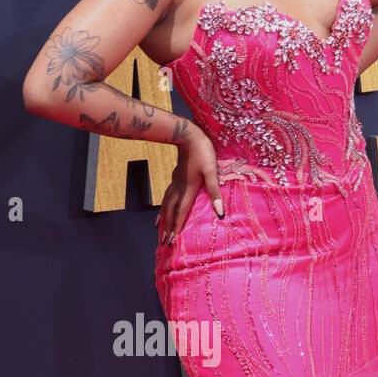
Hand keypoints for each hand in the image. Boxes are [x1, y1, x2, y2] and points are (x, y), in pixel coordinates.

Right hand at [156, 129, 224, 243]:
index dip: (177, 227)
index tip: (172, 240)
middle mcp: (179, 188)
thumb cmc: (202, 152)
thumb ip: (214, 192)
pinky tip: (164, 204)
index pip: (181, 212)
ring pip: (166, 203)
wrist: (188, 135)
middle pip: (171, 211)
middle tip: (164, 241)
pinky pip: (167, 194)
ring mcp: (175, 182)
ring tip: (158, 226)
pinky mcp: (175, 176)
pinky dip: (164, 203)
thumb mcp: (212, 171)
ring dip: (162, 216)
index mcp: (188, 189)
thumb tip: (220, 212)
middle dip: (167, 227)